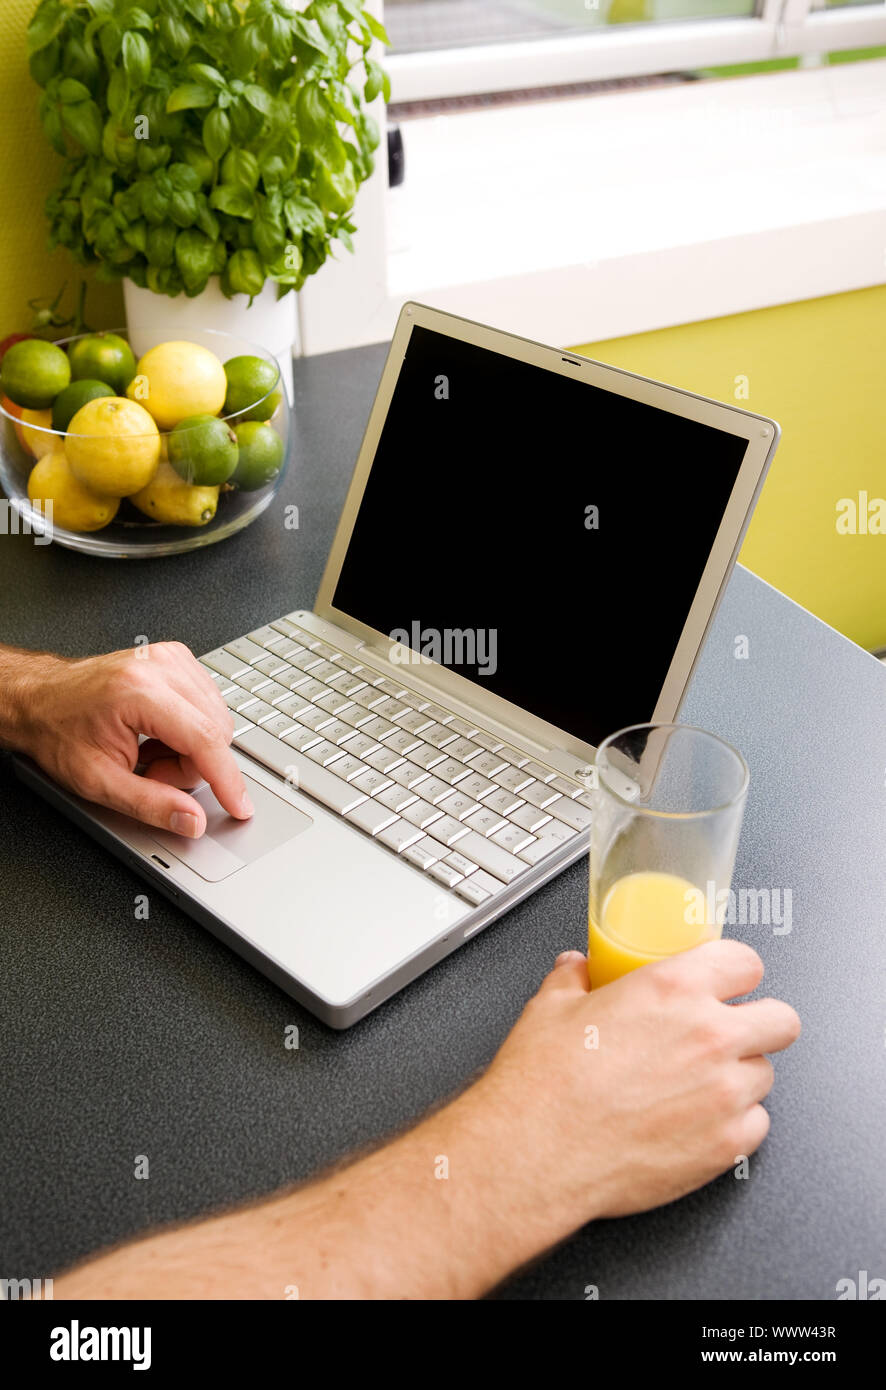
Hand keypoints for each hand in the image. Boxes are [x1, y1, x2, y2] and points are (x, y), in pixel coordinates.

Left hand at [2, 642, 251, 837]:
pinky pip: (208, 703)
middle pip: (216, 732)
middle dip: (191, 765)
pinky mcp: (176, 658)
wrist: (39, 699)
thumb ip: (151, 805)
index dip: (228, 781)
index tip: (240, 806)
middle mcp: (160, 668)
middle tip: (152, 772)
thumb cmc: (58, 731)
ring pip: (217, 719)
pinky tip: (158, 733)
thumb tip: (191, 821)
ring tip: (150, 751)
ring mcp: (171, 658)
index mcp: (140, 693)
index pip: (205, 741)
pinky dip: (189, 728)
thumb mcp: (98, 781)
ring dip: (191, 747)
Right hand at [476, 939, 800, 1234]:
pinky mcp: (724, 1146)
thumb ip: (574, 978)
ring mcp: (724, 1094)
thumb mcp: (550, 1007)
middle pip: (781, 1019)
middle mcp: (709, 1036)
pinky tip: (697, 1122)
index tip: (727, 982)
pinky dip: (734, 1124)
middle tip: (729, 1032)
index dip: (736, 972)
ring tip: (699, 1085)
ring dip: (739, 1076)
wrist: (535, 1153)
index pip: (745, 962)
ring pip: (766, 1075)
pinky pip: (756, 1126)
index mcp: (673, 989)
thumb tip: (577, 968)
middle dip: (759, 1022)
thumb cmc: (543, 1083)